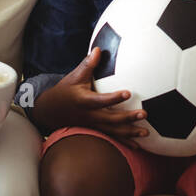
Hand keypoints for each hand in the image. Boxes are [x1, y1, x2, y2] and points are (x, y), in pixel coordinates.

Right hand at [30, 49, 148, 139]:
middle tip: (144, 114)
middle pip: (110, 119)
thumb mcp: (74, 76)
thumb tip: (99, 49)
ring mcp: (92, 125)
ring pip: (113, 132)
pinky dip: (124, 143)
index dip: (114, 98)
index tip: (128, 92)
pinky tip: (138, 146)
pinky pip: (110, 138)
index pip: (101, 100)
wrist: (50, 111)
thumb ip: (88, 64)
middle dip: (128, 118)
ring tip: (145, 132)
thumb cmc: (65, 91)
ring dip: (130, 133)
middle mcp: (89, 116)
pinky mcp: (95, 131)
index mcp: (84, 101)